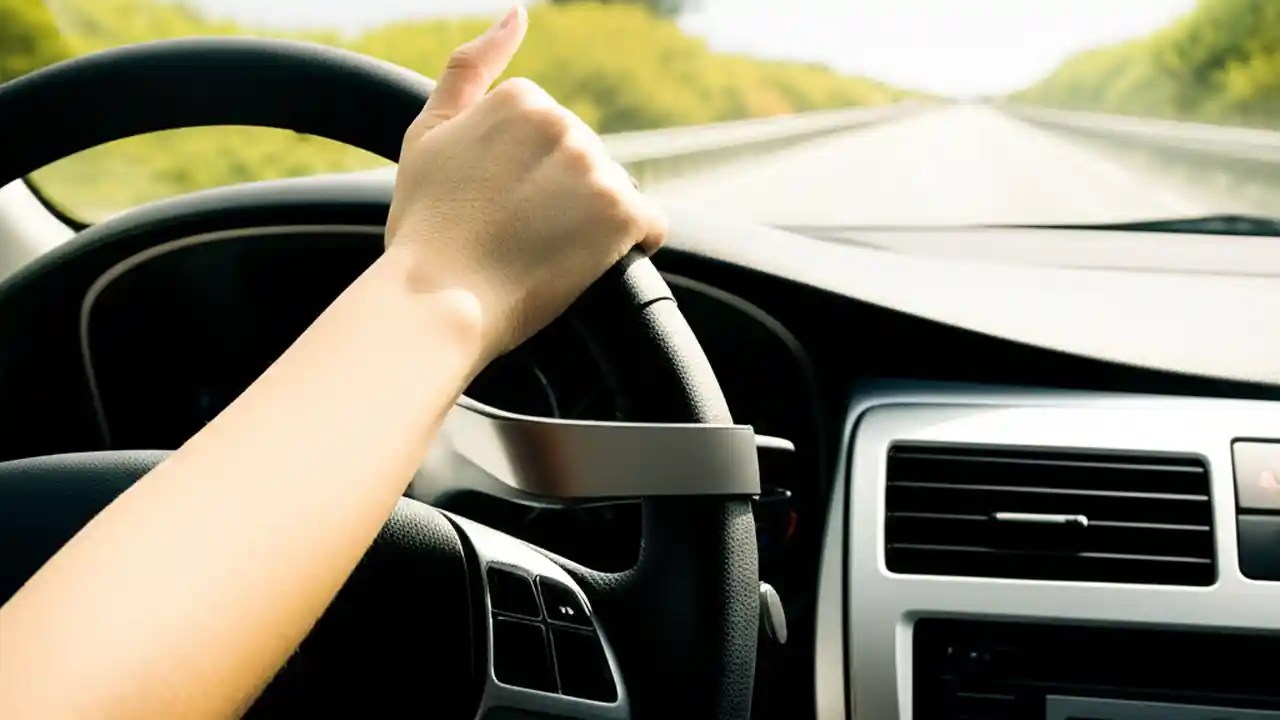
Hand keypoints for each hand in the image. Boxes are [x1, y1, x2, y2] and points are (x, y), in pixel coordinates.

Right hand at [384, 4, 666, 362]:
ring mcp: (597, 167)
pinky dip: (626, 247)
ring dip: (588, 224)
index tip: (495, 206)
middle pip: (583, 164)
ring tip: (541, 252)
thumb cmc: (427, 225)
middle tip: (513, 235)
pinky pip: (647, 227)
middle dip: (558, 198)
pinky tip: (584, 264)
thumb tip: (517, 14)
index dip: (525, 180)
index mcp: (521, 99)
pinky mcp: (623, 214)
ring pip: (610, 194)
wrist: (440, 300)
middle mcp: (564, 123)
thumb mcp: (428, 131)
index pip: (550, 138)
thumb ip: (471, 66)